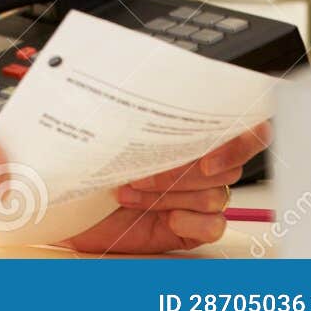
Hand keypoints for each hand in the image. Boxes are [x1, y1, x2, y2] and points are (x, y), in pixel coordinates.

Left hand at [60, 122, 271, 254]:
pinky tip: (165, 218)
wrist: (67, 212)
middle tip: (140, 173)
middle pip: (227, 166)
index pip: (243, 128)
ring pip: (215, 195)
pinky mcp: (192, 227)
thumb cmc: (85, 168)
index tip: (206, 157)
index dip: (238, 141)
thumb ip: (134, 112)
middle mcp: (198, 164)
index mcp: (185, 133)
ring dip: (171, 195)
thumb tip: (138, 83)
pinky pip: (214, 225)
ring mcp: (196, 197)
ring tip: (131, 194)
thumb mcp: (107, 132)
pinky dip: (190, 222)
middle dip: (183, 171)